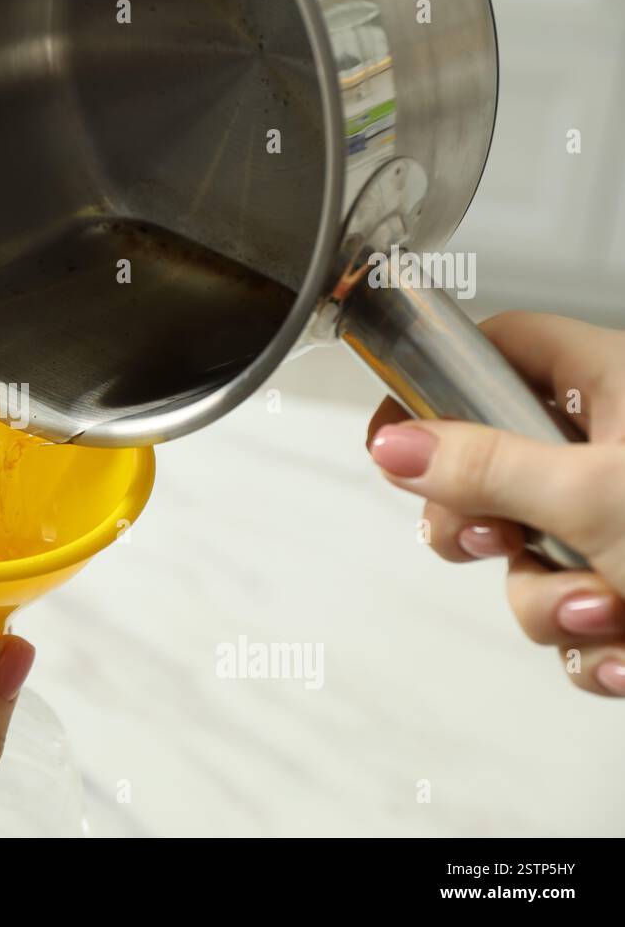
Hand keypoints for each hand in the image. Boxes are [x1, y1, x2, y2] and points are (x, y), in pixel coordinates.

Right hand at [366, 311, 624, 696]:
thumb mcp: (592, 496)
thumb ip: (482, 468)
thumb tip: (395, 442)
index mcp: (607, 388)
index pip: (493, 350)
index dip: (434, 383)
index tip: (393, 435)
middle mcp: (607, 449)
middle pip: (486, 468)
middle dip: (483, 527)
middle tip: (490, 537)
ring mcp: (616, 522)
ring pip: (523, 558)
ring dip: (551, 602)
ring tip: (610, 612)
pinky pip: (566, 614)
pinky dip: (590, 645)